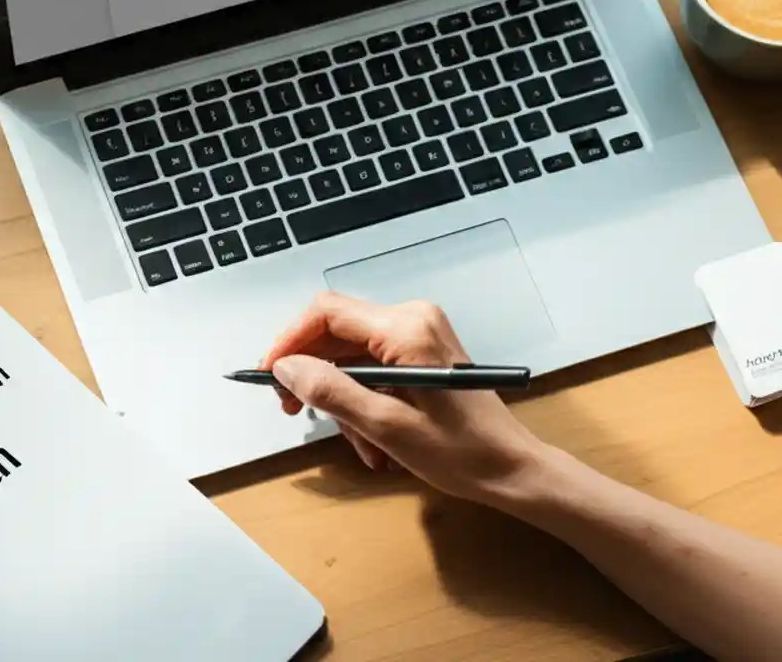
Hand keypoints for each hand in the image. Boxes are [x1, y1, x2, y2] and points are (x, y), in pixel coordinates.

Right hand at [263, 292, 547, 505]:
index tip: (270, 376)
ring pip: (351, 355)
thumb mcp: (386, 427)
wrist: (511, 468)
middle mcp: (413, 319)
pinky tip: (373, 438)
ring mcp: (419, 334)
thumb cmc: (462, 452)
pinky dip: (363, 400)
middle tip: (294, 411)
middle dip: (313, 375)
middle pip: (335, 332)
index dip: (289, 342)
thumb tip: (288, 368)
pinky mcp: (422, 351)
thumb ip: (332, 392)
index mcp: (407, 330)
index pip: (326, 314)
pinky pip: (373, 366)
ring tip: (358, 444)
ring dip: (342, 399)